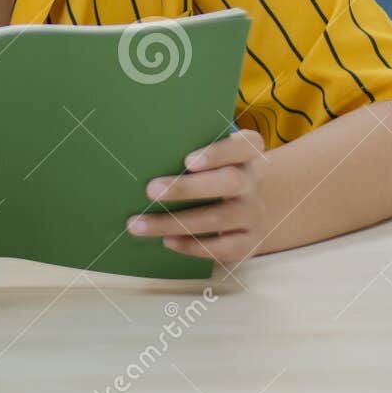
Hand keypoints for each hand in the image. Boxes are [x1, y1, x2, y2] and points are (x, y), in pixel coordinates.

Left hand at [126, 128, 267, 265]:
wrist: (242, 209)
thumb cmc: (209, 175)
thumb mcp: (206, 159)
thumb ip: (182, 152)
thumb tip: (139, 156)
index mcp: (245, 154)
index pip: (245, 145)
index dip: (218, 153)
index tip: (188, 161)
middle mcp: (252, 182)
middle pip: (229, 182)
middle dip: (187, 188)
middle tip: (150, 190)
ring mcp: (253, 214)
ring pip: (217, 218)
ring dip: (174, 222)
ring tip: (138, 224)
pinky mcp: (249, 242)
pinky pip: (222, 247)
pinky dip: (192, 245)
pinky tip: (167, 241)